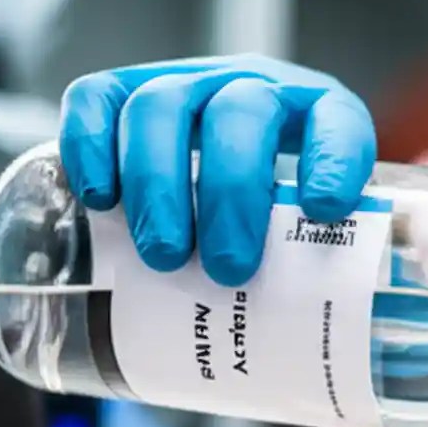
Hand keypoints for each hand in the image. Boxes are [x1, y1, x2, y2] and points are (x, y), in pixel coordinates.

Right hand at [59, 54, 376, 285]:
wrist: (226, 178)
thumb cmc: (276, 219)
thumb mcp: (314, 229)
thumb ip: (326, 262)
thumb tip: (328, 342)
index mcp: (318, 115)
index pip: (337, 120)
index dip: (334, 160)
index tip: (324, 209)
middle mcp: (253, 88)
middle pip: (240, 114)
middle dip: (230, 192)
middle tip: (227, 266)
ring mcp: (186, 84)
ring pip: (161, 106)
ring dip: (157, 184)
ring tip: (163, 256)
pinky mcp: (122, 94)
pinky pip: (96, 99)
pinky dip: (90, 145)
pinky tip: (99, 199)